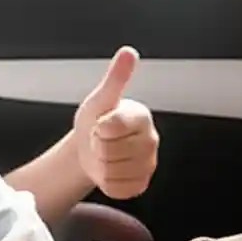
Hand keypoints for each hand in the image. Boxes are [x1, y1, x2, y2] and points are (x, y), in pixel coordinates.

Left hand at [71, 47, 158, 198]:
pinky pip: (117, 189)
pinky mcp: (141, 185)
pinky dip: (106, 182)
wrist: (90, 148)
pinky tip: (109, 170)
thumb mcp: (101, 98)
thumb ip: (115, 78)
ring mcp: (148, 164)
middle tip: (99, 140)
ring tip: (104, 154)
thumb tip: (129, 52)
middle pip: (110, 151)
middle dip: (97, 147)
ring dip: (100, 165)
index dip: (97, 128)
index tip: (99, 124)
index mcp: (142, 116)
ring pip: (112, 171)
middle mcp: (151, 140)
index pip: (111, 127)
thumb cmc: (96, 119)